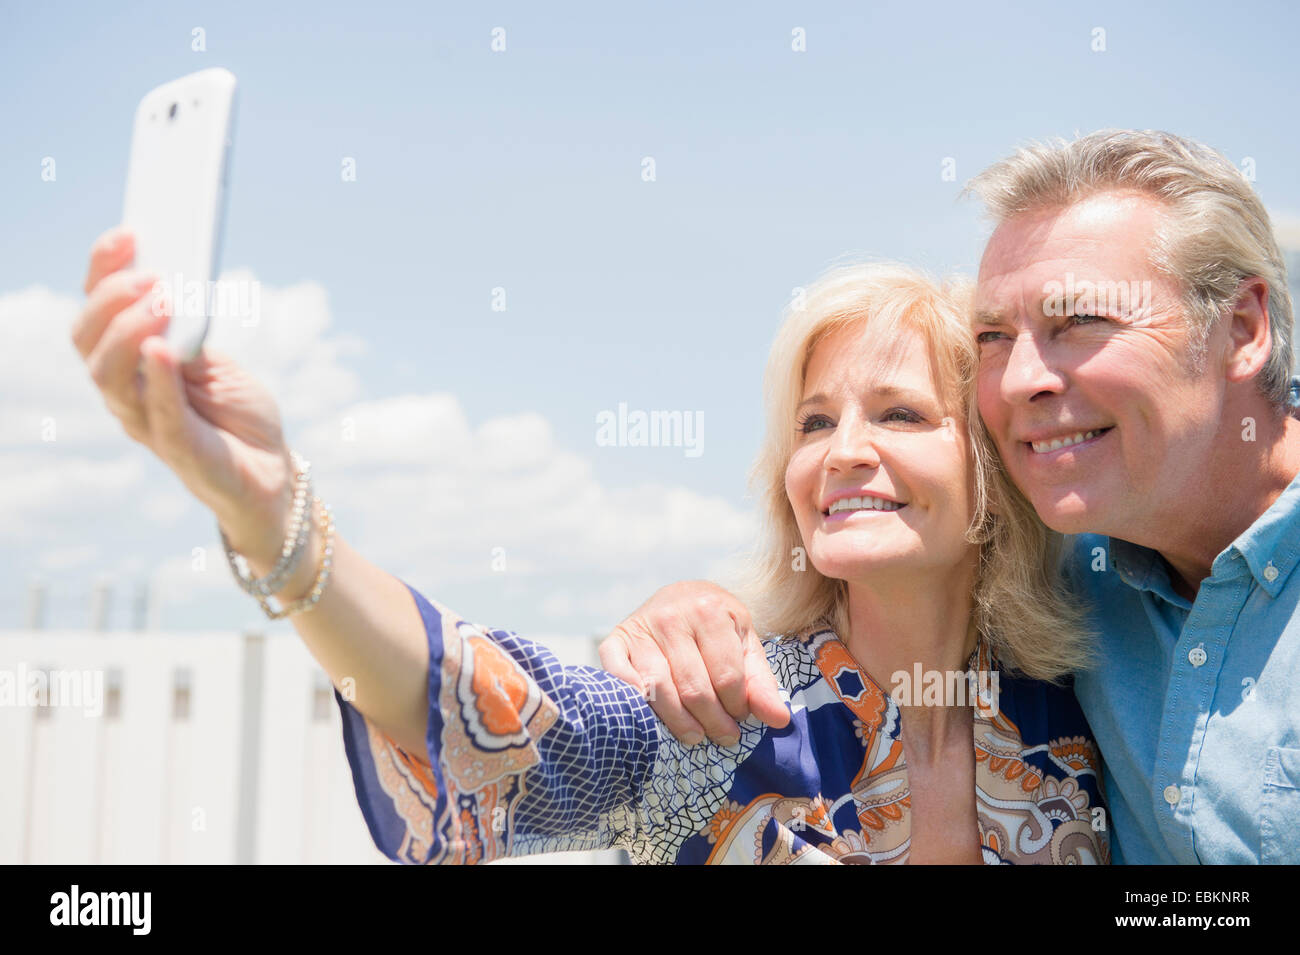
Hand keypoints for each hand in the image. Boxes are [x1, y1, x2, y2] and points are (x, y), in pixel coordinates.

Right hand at [74, 226, 294, 562]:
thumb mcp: (214, 361)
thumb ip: (189, 330)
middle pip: (88, 340)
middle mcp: (125, 390)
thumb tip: (174, 279)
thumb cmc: (238, 414)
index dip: (102, 270)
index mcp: (130, 362)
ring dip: (129, 331)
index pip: (96, 311)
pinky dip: (157, 378)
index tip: (128, 232)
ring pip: (106, 374)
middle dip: (110, 298)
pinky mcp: (177, 448)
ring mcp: (145, 421)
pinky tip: (165, 349)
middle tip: (152, 273)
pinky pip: (155, 412)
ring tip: (162, 300)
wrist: (271, 471)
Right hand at [598, 580, 788, 744]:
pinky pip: (619, 677)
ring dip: (679, 723)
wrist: (680, 596)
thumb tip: (779, 720)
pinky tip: (654, 717)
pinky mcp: (615, 640)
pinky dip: (635, 702)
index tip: (740, 716)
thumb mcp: (745, 645)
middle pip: (694, 689)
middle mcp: (672, 616)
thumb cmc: (717, 627)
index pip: (727, 678)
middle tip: (722, 736)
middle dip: (713, 722)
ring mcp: (640, 628)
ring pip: (659, 690)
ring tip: (695, 736)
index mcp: (710, 611)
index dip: (737, 707)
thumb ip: (761, 683)